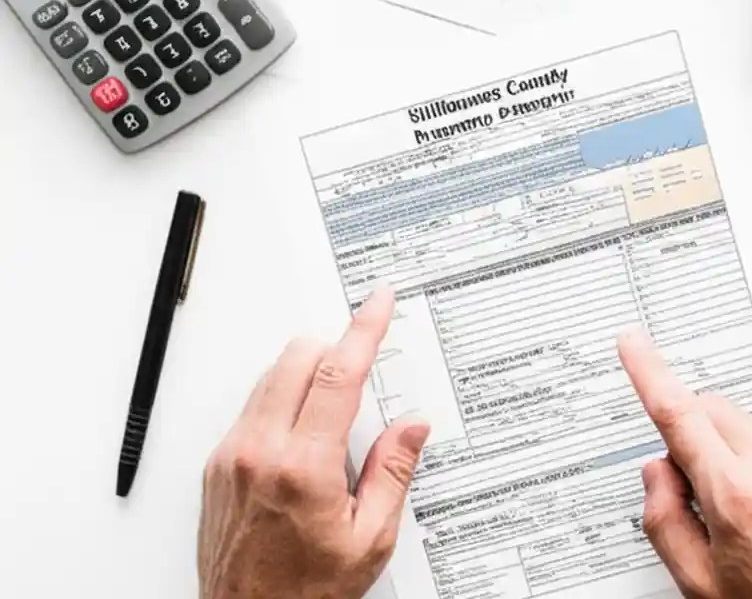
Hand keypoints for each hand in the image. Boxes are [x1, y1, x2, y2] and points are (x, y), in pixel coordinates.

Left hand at [198, 288, 429, 598]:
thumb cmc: (305, 592)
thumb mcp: (369, 539)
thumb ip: (393, 473)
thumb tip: (412, 428)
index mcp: (303, 468)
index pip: (338, 376)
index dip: (363, 330)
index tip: (378, 304)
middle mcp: (259, 453)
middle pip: (297, 360)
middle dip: (334, 348)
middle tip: (363, 361)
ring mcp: (231, 457)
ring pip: (270, 377)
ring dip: (306, 373)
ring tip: (336, 409)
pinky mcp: (217, 466)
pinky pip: (252, 407)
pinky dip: (281, 401)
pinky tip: (304, 434)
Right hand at [618, 332, 751, 598]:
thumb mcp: (701, 583)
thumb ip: (664, 520)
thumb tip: (658, 471)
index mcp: (737, 496)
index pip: (679, 415)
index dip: (649, 372)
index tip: (635, 344)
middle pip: (718, 411)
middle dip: (698, 433)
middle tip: (703, 488)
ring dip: (745, 454)